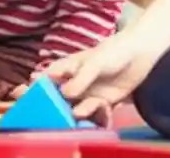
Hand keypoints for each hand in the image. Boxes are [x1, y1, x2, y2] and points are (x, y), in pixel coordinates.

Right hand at [41, 33, 155, 118]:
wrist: (140, 53)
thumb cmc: (113, 51)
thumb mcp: (94, 63)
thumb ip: (80, 79)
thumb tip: (65, 95)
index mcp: (66, 69)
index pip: (46, 79)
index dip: (36, 89)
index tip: (28, 99)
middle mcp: (74, 83)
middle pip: (59, 99)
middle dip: (56, 109)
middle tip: (56, 117)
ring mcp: (89, 94)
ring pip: (77, 109)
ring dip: (79, 114)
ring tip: (81, 113)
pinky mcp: (105, 102)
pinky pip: (97, 114)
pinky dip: (98, 118)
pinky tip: (102, 117)